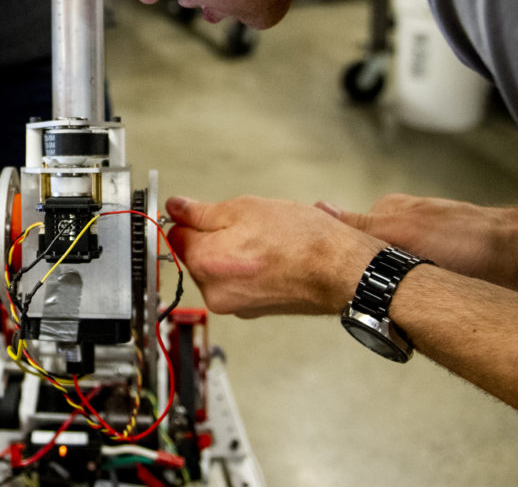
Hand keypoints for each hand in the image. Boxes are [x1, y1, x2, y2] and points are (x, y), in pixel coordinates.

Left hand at [165, 195, 381, 316]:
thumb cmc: (301, 239)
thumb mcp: (245, 209)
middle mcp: (213, 291)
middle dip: (214, 238)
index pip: (175, 235)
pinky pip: (237, 282)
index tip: (206, 214)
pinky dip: (246, 270)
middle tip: (248, 227)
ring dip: (231, 254)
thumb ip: (201, 211)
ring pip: (217, 269)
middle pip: (196, 255)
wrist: (343, 271)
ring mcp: (233, 305)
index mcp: (205, 263)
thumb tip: (174, 208)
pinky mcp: (251, 310)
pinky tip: (270, 259)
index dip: (192, 220)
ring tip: (264, 243)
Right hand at [317, 194, 517, 290]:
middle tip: (366, 292)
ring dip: (387, 290)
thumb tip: (318, 209)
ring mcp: (420, 250)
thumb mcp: (400, 230)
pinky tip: (411, 304)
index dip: (335, 256)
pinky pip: (410, 287)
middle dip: (361, 277)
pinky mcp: (439, 271)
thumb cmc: (467, 240)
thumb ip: (358, 223)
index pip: (343, 234)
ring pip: (387, 274)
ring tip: (391, 300)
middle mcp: (401, 229)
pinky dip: (408, 297)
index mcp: (385, 213)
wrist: (515, 260)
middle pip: (363, 257)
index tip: (329, 276)